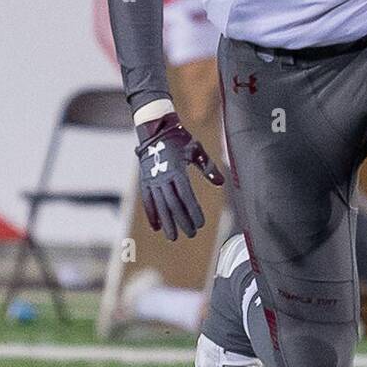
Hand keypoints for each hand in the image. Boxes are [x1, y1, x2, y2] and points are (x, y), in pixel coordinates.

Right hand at [135, 111, 223, 240]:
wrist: (155, 129)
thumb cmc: (180, 139)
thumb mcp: (196, 149)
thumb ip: (208, 167)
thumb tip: (221, 183)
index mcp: (176, 170)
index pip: (186, 196)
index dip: (193, 211)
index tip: (200, 224)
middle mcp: (162, 177)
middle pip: (173, 204)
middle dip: (181, 221)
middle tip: (191, 234)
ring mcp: (152, 180)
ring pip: (160, 205)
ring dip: (166, 222)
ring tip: (173, 237)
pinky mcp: (145, 181)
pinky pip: (147, 200)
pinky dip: (151, 214)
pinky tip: (156, 227)